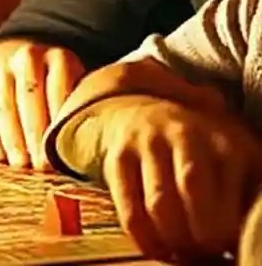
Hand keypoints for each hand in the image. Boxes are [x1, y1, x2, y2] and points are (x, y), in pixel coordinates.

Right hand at [0, 39, 83, 169]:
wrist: (21, 70)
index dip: (60, 122)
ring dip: (13, 139)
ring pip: (4, 107)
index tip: (65, 152)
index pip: (59, 90)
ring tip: (22, 165)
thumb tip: (91, 151)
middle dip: (36, 135)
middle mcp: (26, 57)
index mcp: (58, 58)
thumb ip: (82, 111)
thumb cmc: (61, 94)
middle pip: (30, 98)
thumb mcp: (77, 90)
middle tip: (43, 165)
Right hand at [93, 96, 261, 260]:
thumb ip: (247, 187)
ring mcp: (148, 143)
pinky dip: (141, 234)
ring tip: (180, 250)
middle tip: (204, 251)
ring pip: (159, 201)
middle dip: (201, 231)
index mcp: (222, 139)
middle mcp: (184, 134)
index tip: (227, 242)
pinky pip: (128, 204)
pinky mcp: (118, 157)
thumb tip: (250, 226)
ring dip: (172, 236)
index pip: (230, 187)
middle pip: (193, 188)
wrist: (148, 114)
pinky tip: (154, 247)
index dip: (228, 225)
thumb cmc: (201, 151)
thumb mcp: (233, 156)